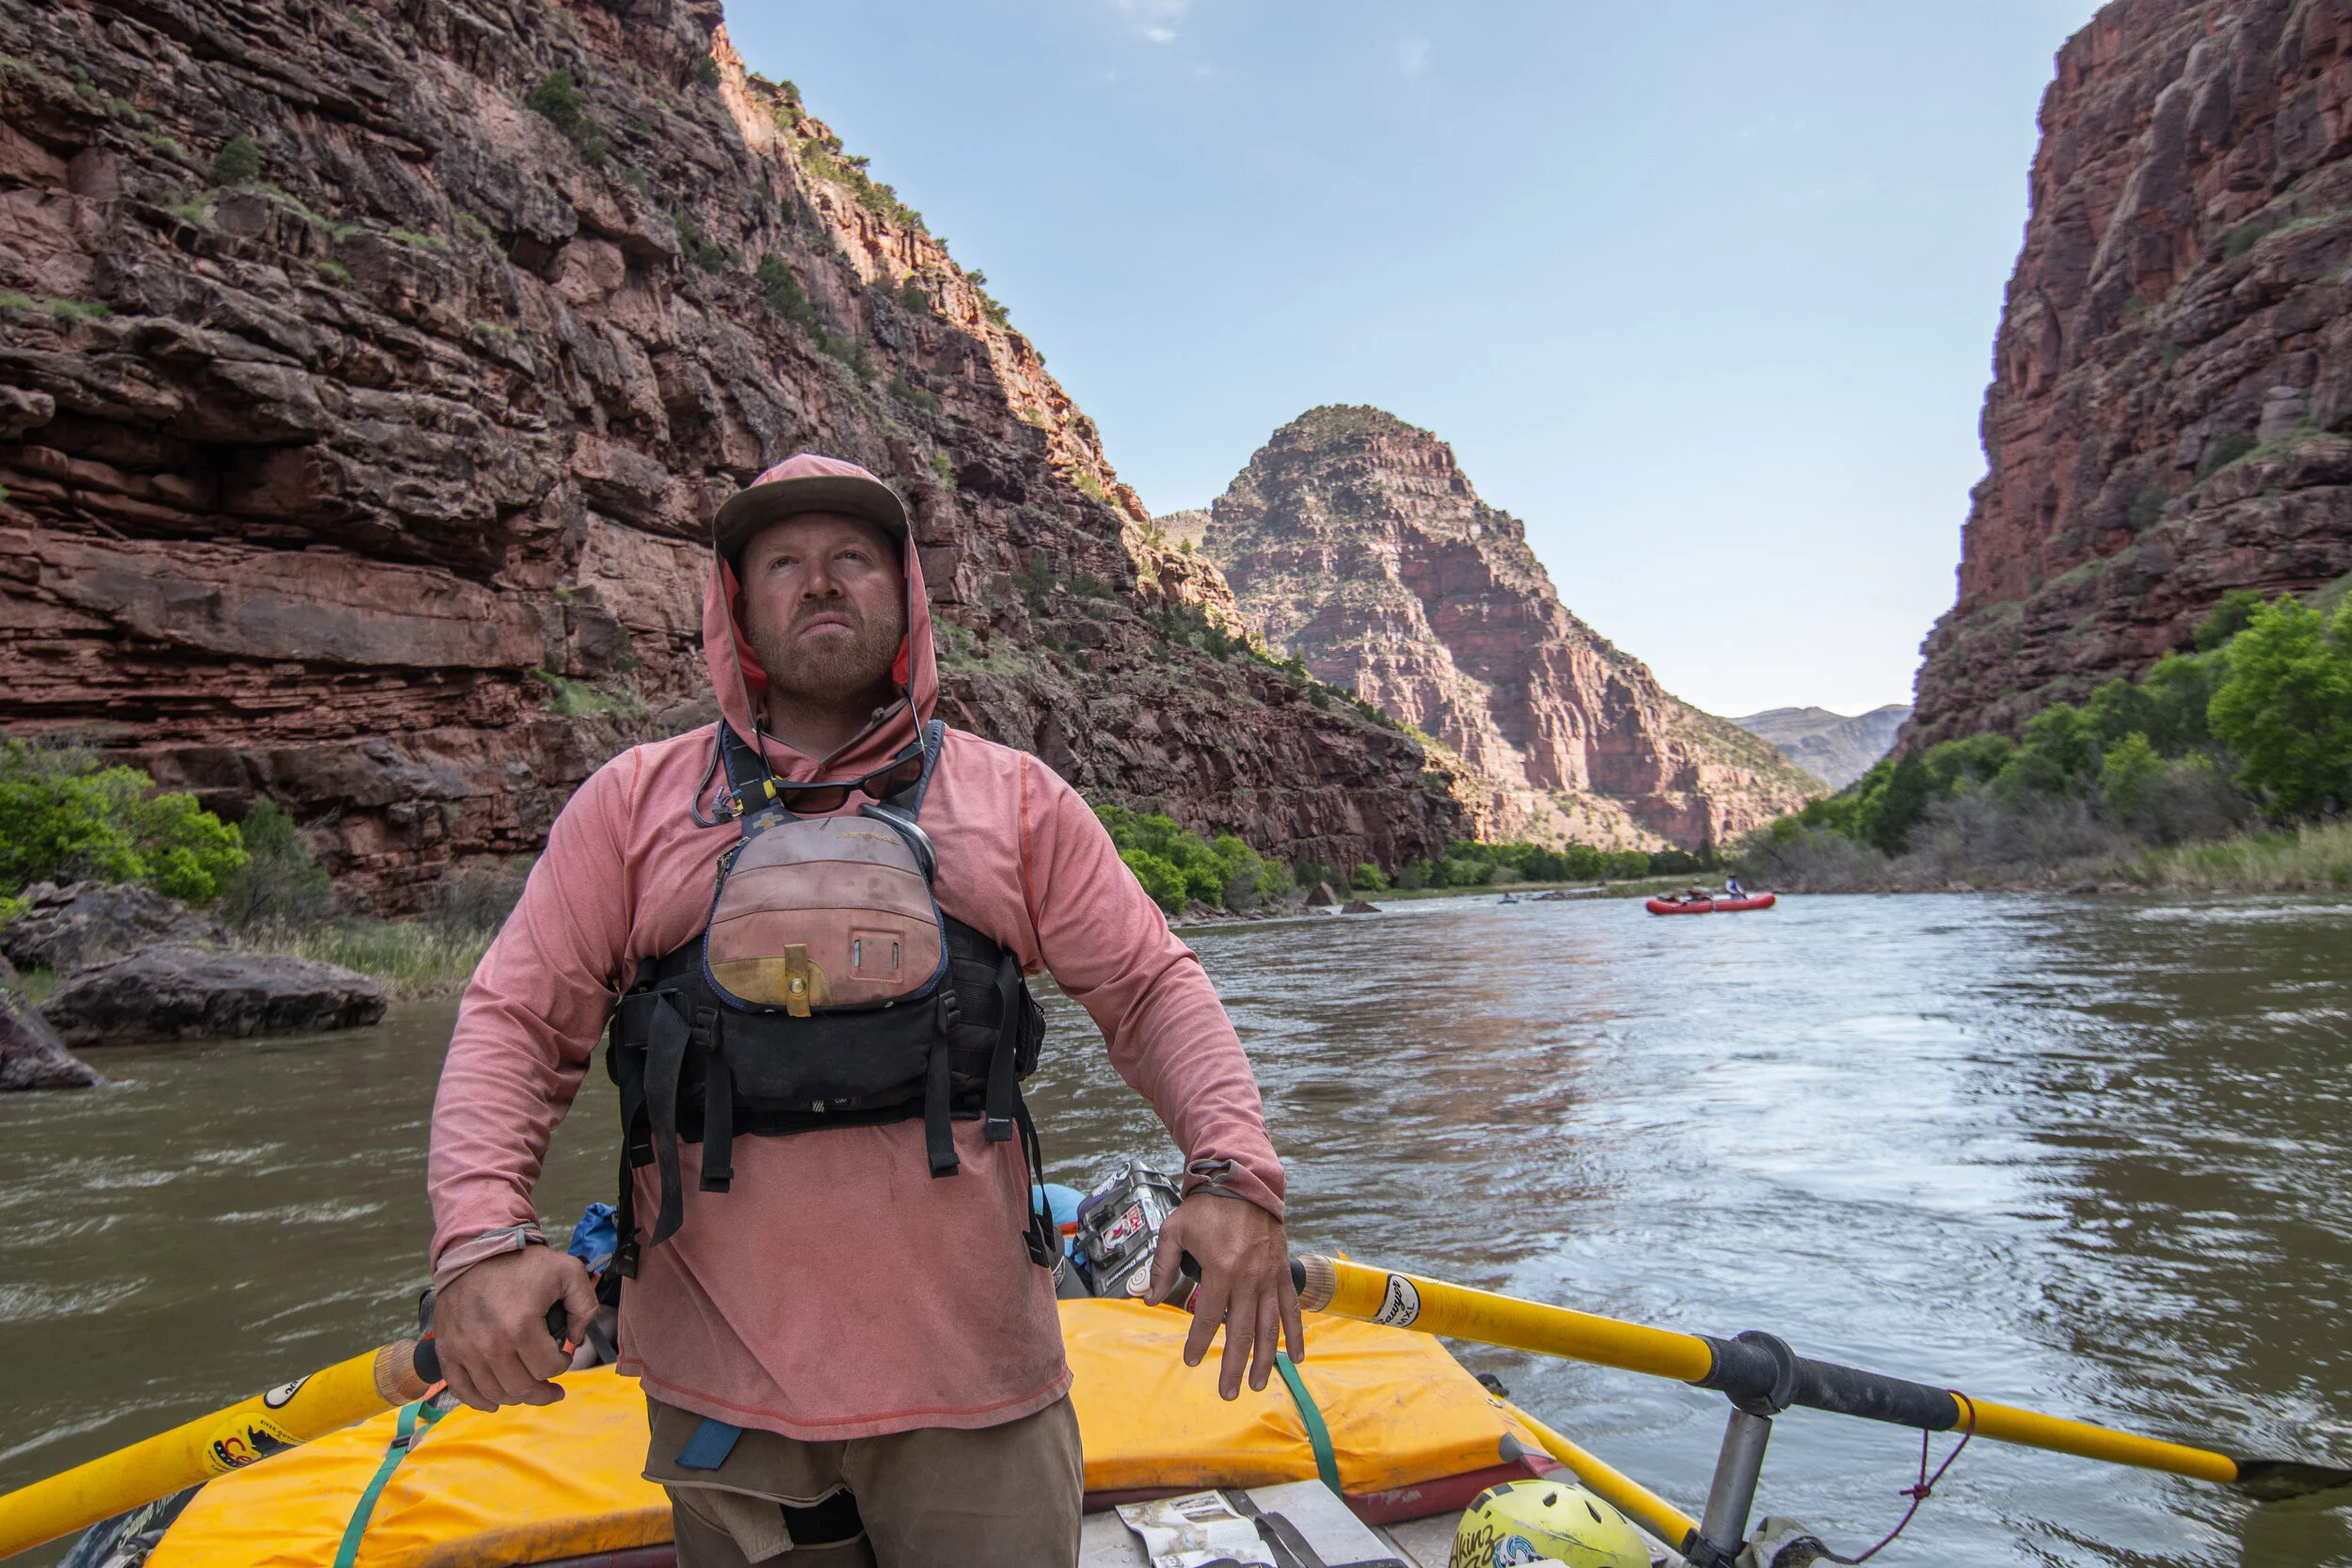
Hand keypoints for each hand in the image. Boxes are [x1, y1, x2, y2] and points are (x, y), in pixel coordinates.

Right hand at [432, 1246, 595, 1411]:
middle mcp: (490, 1343)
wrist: (476, 1250)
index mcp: (521, 1326)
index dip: (562, 1366)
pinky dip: (479, 1401)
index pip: (547, 1368)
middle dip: (543, 1391)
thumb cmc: (523, 1263)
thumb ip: (585, 1305)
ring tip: (529, 1391)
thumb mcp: (568, 1272)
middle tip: (553, 1389)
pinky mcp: (447, 1350)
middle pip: (521, 1388)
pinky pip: (461, 1389)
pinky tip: (495, 1403)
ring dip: (516, 1397)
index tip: (563, 1356)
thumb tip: (575, 1339)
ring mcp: (465, 1350)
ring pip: (495, 1393)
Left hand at [1146, 1196, 1304, 1399]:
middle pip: (1241, 1333)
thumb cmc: (1207, 1208)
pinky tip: (1296, 1358)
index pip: (1208, 1318)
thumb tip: (1150, 1299)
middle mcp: (1249, 1279)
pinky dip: (1295, 1335)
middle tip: (1228, 1393)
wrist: (1244, 1184)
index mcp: (1221, 1270)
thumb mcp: (1174, 1231)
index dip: (1198, 1342)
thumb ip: (1162, 1267)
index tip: (1191, 1360)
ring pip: (1269, 1328)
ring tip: (1256, 1384)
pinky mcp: (1282, 1274)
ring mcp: (1270, 1278)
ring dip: (1264, 1360)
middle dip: (1234, 1366)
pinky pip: (1292, 1310)